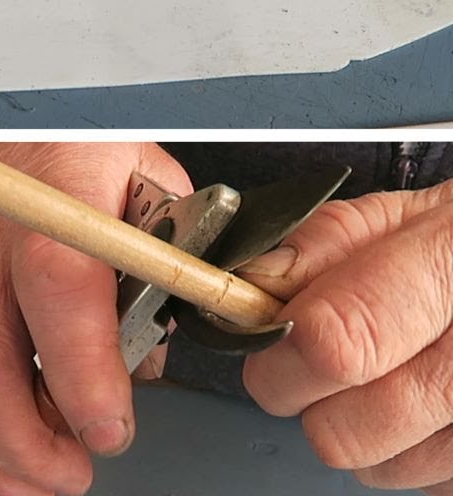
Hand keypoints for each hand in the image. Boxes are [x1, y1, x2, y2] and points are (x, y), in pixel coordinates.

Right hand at [0, 142, 191, 494]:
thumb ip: (156, 273)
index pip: (60, 288)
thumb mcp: (146, 183)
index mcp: (53, 194)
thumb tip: (140, 363)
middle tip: (65, 476)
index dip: (81, 374)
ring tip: (18, 485)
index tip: (106, 430)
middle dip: (22, 444)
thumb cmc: (70, 141)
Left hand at [239, 180, 452, 493]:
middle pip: (342, 427)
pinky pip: (424, 484)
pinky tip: (430, 404)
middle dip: (306, 394)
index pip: (337, 341)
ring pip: (376, 468)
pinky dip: (412, 452)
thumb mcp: (414, 214)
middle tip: (323, 356)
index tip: (265, 329)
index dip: (281, 346)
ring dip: (360, 428)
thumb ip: (327, 241)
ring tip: (392, 372)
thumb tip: (254, 280)